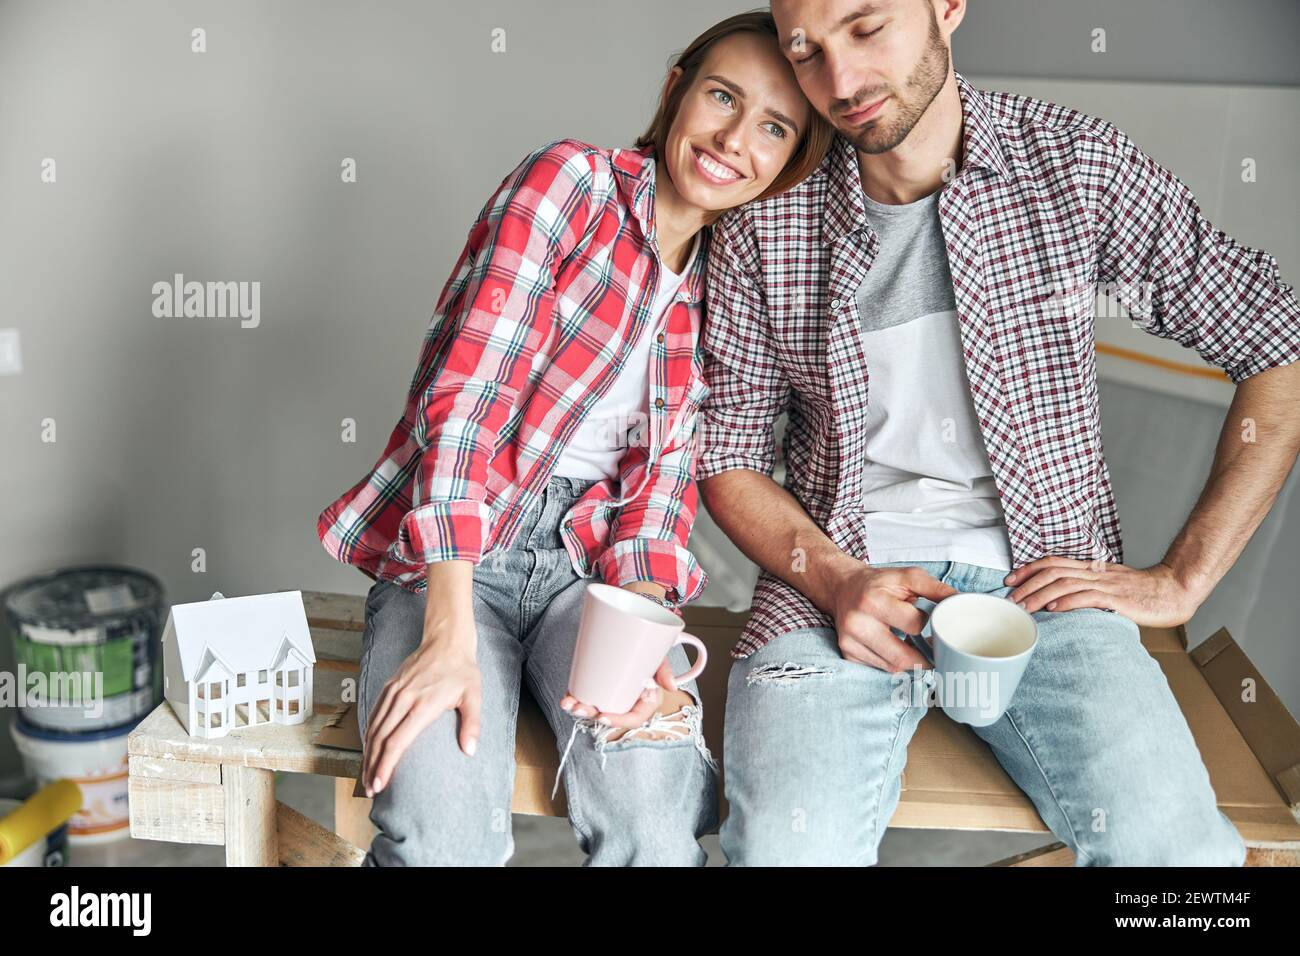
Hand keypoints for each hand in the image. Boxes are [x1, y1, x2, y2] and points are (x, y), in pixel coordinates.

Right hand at [362, 620, 480, 797]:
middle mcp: (403, 699)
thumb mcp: (474, 696)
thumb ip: (472, 724)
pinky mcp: (389, 687)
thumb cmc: (462, 670)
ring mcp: (393, 692)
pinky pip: (374, 714)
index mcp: (422, 705)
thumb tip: (470, 751)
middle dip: (373, 766)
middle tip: (371, 788)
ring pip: (373, 727)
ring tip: (367, 774)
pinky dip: (368, 734)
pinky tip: (368, 748)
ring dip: (368, 753)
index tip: (380, 784)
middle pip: (380, 739)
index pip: (397, 741)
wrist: (446, 640)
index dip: (386, 765)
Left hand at [560, 656, 678, 728]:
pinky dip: (576, 698)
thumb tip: (672, 687)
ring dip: (580, 708)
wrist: (639, 629)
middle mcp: (628, 700)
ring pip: (596, 707)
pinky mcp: (601, 684)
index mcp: (646, 700)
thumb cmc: (652, 647)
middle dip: (591, 714)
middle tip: (578, 708)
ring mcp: (614, 692)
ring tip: (568, 703)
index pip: (633, 718)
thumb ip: (666, 671)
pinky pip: (588, 695)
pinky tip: (567, 698)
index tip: (602, 716)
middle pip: (610, 714)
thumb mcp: (660, 657)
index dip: (618, 721)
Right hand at [830, 565, 959, 671]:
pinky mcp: (848, 653)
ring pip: (893, 667)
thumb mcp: (908, 576)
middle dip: (924, 656)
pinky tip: (896, 649)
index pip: (914, 624)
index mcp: (874, 600)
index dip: (929, 625)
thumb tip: (962, 603)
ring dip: (911, 662)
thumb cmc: (880, 583)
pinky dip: (894, 663)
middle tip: (936, 651)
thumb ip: (937, 589)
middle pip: (902, 656)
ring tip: (917, 648)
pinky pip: (880, 669)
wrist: (843, 587)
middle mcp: (858, 622)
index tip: (936, 626)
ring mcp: (850, 641)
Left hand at [1004, 557, 1204, 626]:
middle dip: (1028, 583)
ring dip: (1041, 595)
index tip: (1010, 579)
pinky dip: (1067, 603)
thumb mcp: (1109, 584)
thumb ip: (1087, 588)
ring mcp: (1105, 584)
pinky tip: (1054, 610)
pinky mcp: (1117, 598)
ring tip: (1024, 607)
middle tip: (1011, 598)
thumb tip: (1060, 600)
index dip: (1029, 569)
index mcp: (1091, 568)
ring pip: (1065, 584)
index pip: (1053, 562)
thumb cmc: (1142, 592)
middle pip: (1053, 571)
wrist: (1174, 590)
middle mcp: (1094, 572)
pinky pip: (1087, 597)